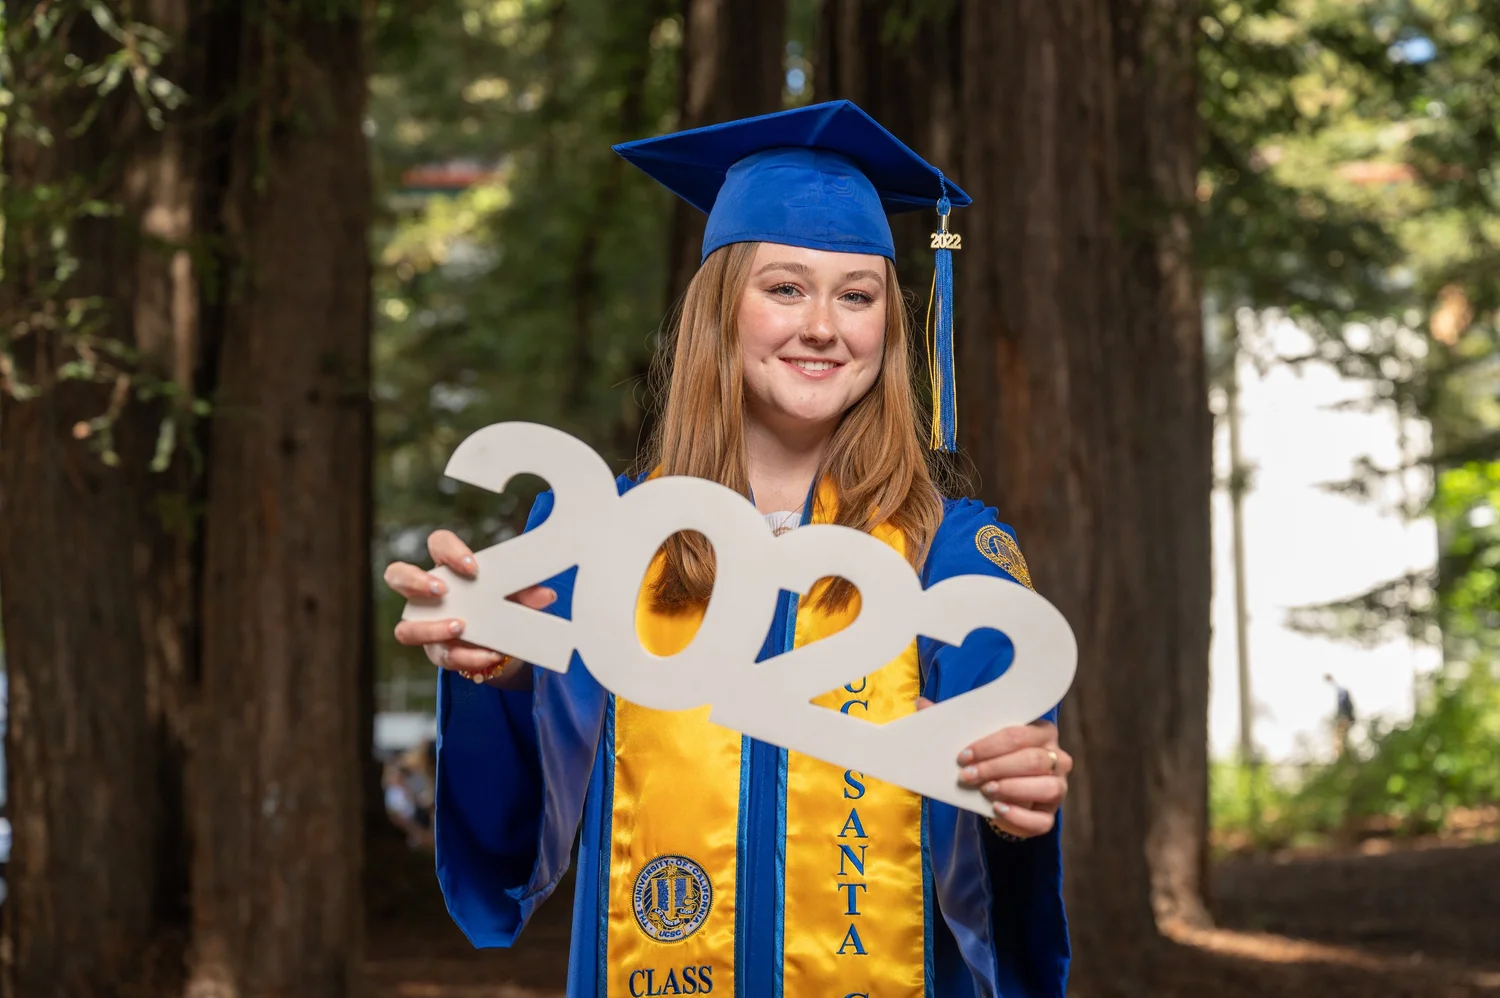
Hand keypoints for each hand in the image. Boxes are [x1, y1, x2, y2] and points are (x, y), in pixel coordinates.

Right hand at [383, 529, 555, 684]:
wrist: (504, 641)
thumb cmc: (502, 604)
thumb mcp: (517, 595)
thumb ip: (528, 594)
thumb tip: (546, 596)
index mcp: (448, 567)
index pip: (437, 543)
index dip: (448, 551)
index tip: (471, 567)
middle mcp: (427, 595)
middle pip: (397, 576)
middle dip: (414, 581)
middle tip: (441, 590)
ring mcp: (426, 625)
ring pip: (405, 629)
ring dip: (431, 628)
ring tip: (461, 627)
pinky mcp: (438, 653)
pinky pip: (443, 657)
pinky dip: (467, 657)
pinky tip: (488, 654)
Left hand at [918, 698, 1071, 837]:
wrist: (1001, 788)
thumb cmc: (992, 756)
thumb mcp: (977, 738)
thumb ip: (954, 721)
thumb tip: (922, 704)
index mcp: (1040, 731)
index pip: (1019, 734)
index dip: (989, 746)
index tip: (962, 756)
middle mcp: (1056, 757)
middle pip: (1032, 760)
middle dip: (996, 767)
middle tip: (967, 776)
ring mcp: (1057, 787)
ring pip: (1046, 787)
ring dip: (1012, 789)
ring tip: (985, 791)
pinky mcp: (1049, 814)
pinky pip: (1043, 820)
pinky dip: (1020, 817)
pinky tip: (997, 810)